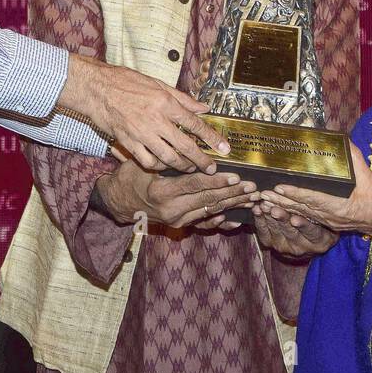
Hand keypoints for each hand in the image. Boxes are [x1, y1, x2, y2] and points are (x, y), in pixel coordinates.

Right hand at [61, 55, 229, 172]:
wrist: (96, 89)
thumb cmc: (125, 82)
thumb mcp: (158, 84)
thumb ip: (183, 98)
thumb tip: (204, 107)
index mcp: (165, 103)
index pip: (195, 123)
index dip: (212, 137)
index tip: (225, 148)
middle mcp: (156, 120)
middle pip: (185, 146)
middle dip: (201, 160)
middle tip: (211, 168)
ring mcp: (141, 133)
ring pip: (168, 158)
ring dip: (182, 166)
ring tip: (190, 168)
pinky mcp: (128, 143)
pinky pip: (147, 161)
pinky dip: (158, 167)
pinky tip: (163, 166)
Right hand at [96, 161, 257, 229]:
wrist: (119, 202)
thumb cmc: (130, 177)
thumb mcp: (144, 164)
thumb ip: (167, 158)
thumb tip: (192, 147)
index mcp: (162, 193)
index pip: (195, 185)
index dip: (216, 180)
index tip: (235, 176)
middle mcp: (171, 210)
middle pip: (207, 200)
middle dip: (233, 193)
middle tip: (252, 187)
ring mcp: (177, 220)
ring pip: (210, 211)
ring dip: (233, 205)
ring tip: (252, 199)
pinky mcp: (180, 225)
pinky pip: (204, 223)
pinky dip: (221, 220)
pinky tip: (236, 219)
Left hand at [251, 201, 337, 257]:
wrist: (304, 242)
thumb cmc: (318, 225)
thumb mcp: (325, 220)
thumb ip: (319, 210)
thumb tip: (311, 195)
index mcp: (320, 241)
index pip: (312, 232)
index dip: (303, 225)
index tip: (295, 220)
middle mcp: (302, 248)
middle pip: (291, 231)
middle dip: (282, 218)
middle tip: (275, 209)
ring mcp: (285, 248)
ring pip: (276, 231)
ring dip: (269, 217)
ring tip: (265, 205)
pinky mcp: (271, 245)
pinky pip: (264, 232)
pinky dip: (260, 220)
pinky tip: (257, 210)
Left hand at [259, 141, 371, 233]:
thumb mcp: (368, 176)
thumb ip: (353, 157)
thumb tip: (340, 140)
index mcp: (339, 206)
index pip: (311, 197)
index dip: (294, 192)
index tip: (278, 186)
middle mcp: (330, 216)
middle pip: (300, 207)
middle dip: (279, 200)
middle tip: (260, 195)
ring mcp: (328, 222)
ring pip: (301, 214)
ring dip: (281, 207)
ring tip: (263, 202)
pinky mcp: (328, 223)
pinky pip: (306, 217)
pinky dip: (291, 212)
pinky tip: (279, 209)